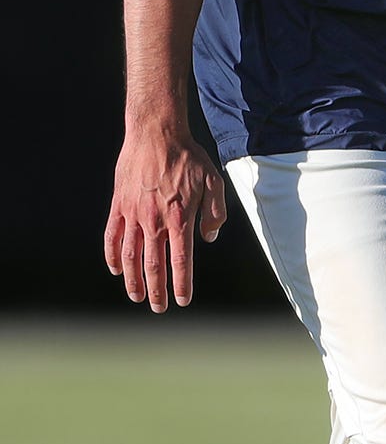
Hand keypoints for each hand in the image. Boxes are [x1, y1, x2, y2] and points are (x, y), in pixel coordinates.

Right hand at [104, 125, 228, 311]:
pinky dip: (112, 255)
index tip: (183, 301)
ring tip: (136, 296)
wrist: (156, 135)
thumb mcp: (213, 182)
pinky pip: (112, 237)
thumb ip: (214, 213)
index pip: (180, 260)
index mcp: (179, 218)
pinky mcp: (118, 206)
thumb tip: (209, 239)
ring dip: (132, 279)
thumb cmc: (189, 158)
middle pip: (153, 265)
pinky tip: (116, 269)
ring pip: (130, 256)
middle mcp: (154, 221)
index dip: (182, 283)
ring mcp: (133, 214)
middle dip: (156, 290)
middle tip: (158, 308)